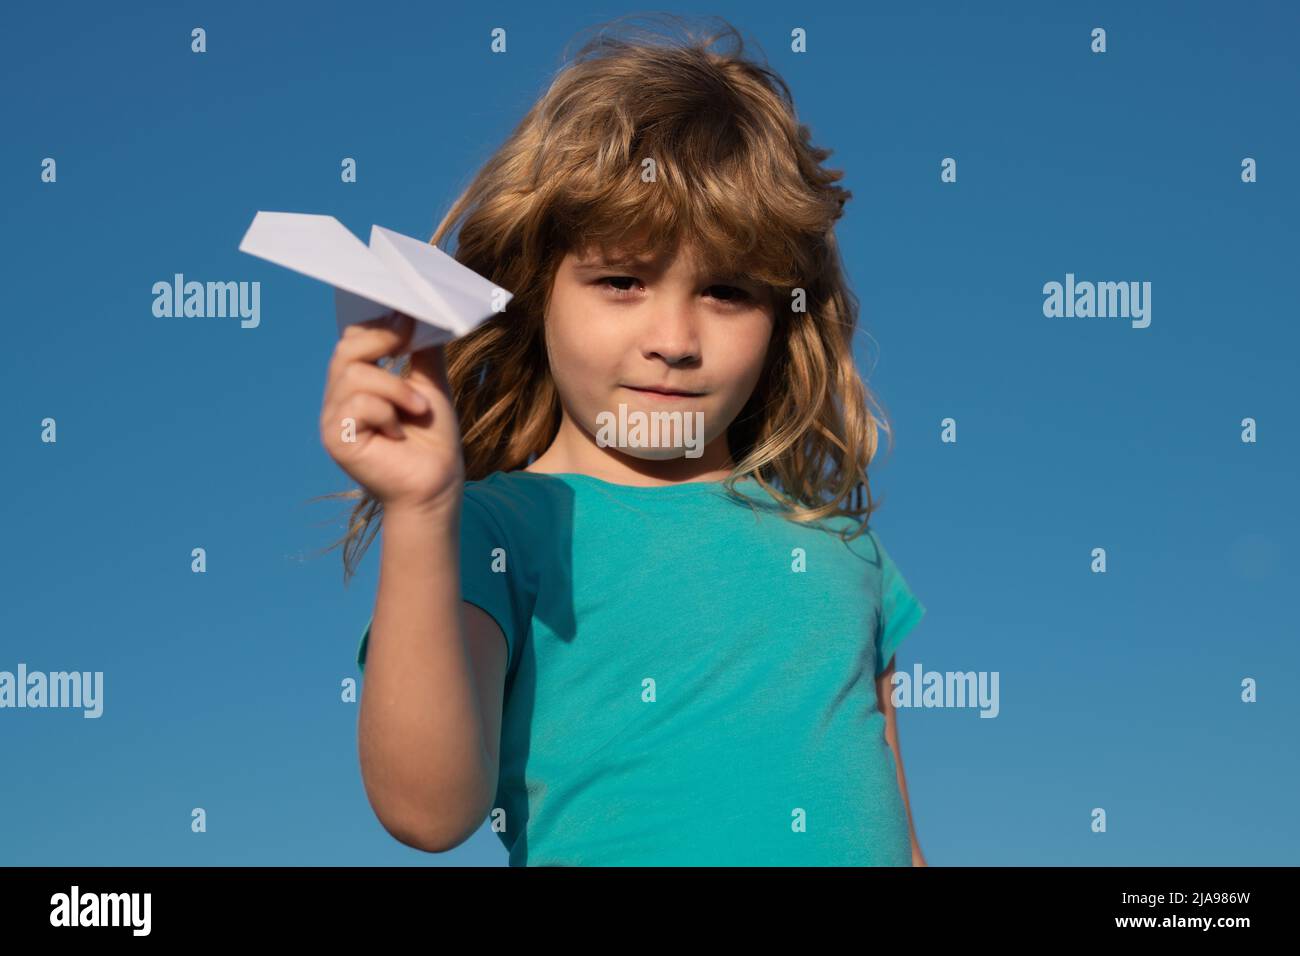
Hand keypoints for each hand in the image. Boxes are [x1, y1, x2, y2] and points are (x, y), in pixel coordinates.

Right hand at [319, 313, 464, 515]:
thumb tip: (417, 313)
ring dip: (395, 388)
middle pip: (346, 349)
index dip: (377, 325)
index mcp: (358, 382)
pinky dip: (387, 413)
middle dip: (383, 343)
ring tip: (417, 409)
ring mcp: (333, 419)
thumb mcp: (430, 384)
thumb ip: (420, 350)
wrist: (437, 483)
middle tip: (410, 349)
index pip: (351, 339)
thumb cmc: (433, 439)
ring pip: (353, 374)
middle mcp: (339, 398)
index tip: (407, 318)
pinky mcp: (335, 438)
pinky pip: (357, 404)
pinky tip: (398, 433)